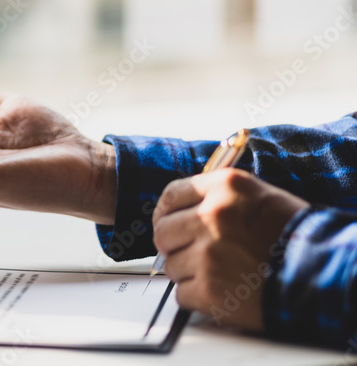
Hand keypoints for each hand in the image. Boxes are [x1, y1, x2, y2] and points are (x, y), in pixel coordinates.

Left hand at [153, 169, 307, 329]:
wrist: (322, 278)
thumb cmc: (293, 238)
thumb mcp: (259, 197)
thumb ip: (217, 195)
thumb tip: (181, 207)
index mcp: (226, 187)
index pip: (171, 196)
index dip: (167, 212)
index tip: (170, 222)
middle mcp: (213, 216)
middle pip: (163, 232)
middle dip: (176, 245)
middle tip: (198, 253)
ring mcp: (209, 254)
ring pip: (171, 265)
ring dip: (190, 272)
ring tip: (222, 272)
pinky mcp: (209, 289)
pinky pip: (182, 293)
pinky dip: (198, 296)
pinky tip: (223, 290)